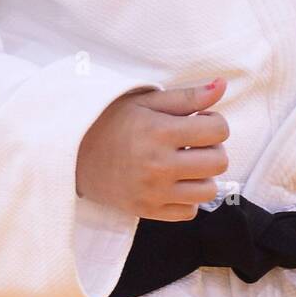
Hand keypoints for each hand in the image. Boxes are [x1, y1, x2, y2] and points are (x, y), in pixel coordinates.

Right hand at [75, 77, 229, 221]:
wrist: (72, 153)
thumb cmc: (111, 120)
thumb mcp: (146, 101)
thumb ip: (188, 96)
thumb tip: (223, 85)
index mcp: (159, 132)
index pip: (218, 130)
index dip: (214, 121)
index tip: (197, 120)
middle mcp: (159, 165)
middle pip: (219, 162)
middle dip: (212, 148)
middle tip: (193, 142)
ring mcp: (153, 192)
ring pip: (209, 191)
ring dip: (203, 175)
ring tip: (185, 163)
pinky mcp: (147, 211)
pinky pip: (189, 212)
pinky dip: (187, 198)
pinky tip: (172, 182)